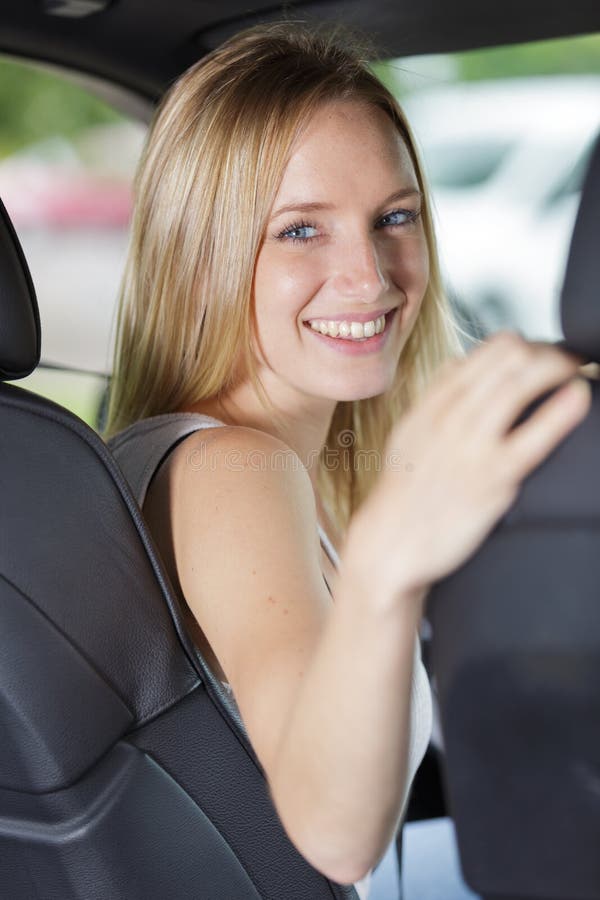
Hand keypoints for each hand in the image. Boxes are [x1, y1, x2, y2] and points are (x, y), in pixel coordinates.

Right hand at [347, 332, 590, 602]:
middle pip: (510, 357)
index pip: (489, 350)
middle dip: (548, 352)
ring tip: (576, 375)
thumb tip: (459, 363)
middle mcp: (453, 415)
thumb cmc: (403, 492)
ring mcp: (473, 444)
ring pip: (521, 381)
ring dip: (559, 368)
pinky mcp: (494, 477)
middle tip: (566, 365)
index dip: (525, 345)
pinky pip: (534, 434)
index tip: (539, 355)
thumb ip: (435, 395)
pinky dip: (562, 409)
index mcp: (435, 402)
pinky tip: (579, 397)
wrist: (391, 541)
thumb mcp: (408, 432)